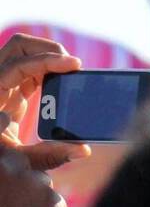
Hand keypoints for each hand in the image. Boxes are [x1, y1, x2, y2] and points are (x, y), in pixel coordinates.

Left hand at [0, 33, 90, 170]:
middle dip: (48, 49)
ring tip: (71, 73)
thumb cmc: (1, 158)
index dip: (47, 61)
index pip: (17, 65)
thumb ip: (51, 156)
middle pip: (18, 47)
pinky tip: (64, 82)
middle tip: (74, 66)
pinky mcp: (11, 87)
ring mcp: (3, 82)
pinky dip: (48, 68)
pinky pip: (29, 66)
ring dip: (49, 56)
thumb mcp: (22, 159)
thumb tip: (84, 149)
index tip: (75, 65)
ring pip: (24, 51)